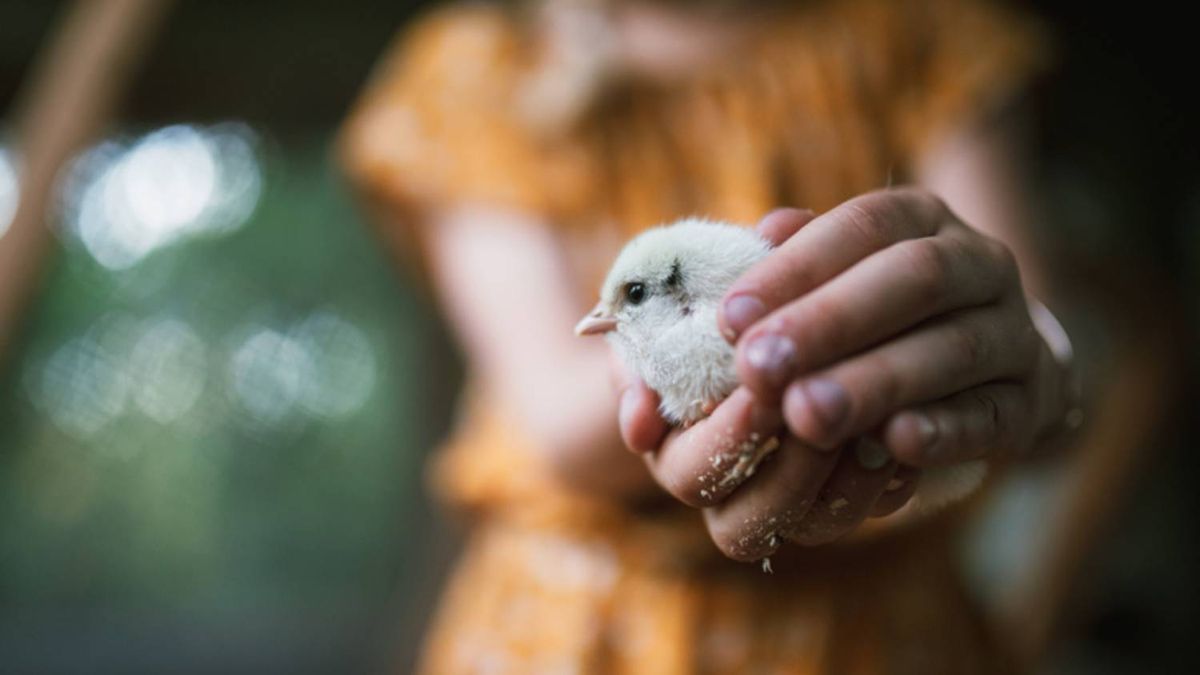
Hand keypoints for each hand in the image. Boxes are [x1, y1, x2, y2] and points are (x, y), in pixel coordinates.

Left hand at [619, 189, 1075, 560]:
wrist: (987, 367)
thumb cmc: (876, 313)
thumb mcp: (837, 273)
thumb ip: (796, 260)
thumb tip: (759, 235)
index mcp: (922, 219)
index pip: (863, 226)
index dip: (797, 268)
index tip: (730, 318)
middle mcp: (979, 262)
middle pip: (914, 279)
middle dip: (830, 323)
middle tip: (758, 367)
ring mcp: (1013, 331)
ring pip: (953, 350)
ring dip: (875, 382)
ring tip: (806, 414)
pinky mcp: (1028, 402)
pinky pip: (991, 414)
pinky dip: (945, 429)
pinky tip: (895, 443)